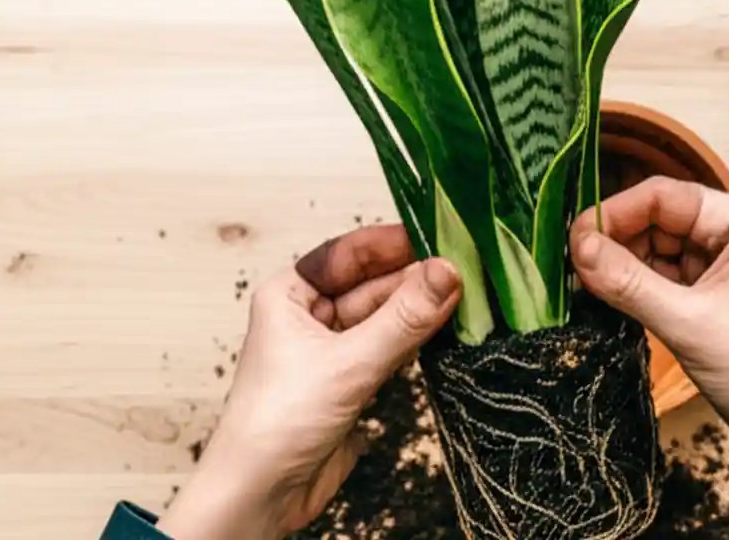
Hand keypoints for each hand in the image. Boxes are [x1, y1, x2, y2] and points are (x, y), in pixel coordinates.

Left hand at [158, 225, 460, 538]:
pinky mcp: (352, 379)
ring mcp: (333, 348)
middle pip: (372, 283)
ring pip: (386, 315)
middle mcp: (309, 316)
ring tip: (466, 294)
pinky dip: (418, 337)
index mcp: (289, 294)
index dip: (394, 242)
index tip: (440, 235)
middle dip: (416, 276)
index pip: (349, 253)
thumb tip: (447, 272)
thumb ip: (403, 318)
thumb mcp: (349, 363)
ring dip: (421, 307)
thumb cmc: (275, 424)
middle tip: (465, 268)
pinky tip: (448, 328)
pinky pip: (392, 345)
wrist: (262, 494)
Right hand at [570, 177, 728, 496]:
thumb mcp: (686, 322)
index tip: (573, 242)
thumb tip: (576, 247)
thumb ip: (627, 281)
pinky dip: (637, 286)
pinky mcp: (714, 292)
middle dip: (616, 241)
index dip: (615, 214)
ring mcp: (725, 261)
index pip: (664, 196)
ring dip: (623, 265)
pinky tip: (608, 298)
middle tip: (573, 270)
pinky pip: (665, 276)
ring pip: (657, 248)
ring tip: (586, 287)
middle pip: (658, 218)